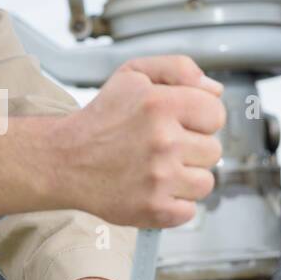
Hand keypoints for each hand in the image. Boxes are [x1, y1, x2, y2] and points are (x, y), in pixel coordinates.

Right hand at [52, 56, 226, 227]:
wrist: (64, 160)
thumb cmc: (101, 118)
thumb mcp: (133, 75)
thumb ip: (178, 69)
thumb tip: (215, 89)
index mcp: (160, 104)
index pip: (216, 113)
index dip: (201, 117)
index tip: (180, 123)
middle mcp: (162, 141)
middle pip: (213, 150)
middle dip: (191, 148)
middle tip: (161, 147)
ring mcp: (159, 178)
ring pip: (205, 182)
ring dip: (185, 177)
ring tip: (158, 169)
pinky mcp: (154, 209)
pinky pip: (189, 210)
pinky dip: (174, 204)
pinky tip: (152, 189)